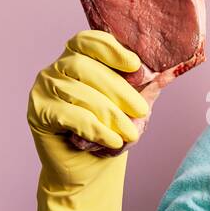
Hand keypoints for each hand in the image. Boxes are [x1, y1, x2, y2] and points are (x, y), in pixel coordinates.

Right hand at [28, 30, 151, 180]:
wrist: (88, 169)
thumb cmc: (109, 131)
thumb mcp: (132, 107)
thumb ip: (148, 87)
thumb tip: (172, 71)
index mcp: (78, 58)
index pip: (89, 41)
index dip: (111, 50)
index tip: (135, 66)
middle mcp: (56, 69)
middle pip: (84, 67)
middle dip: (118, 90)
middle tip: (141, 111)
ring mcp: (43, 89)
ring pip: (78, 92)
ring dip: (110, 114)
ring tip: (130, 133)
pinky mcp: (38, 113)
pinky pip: (69, 115)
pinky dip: (95, 128)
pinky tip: (112, 140)